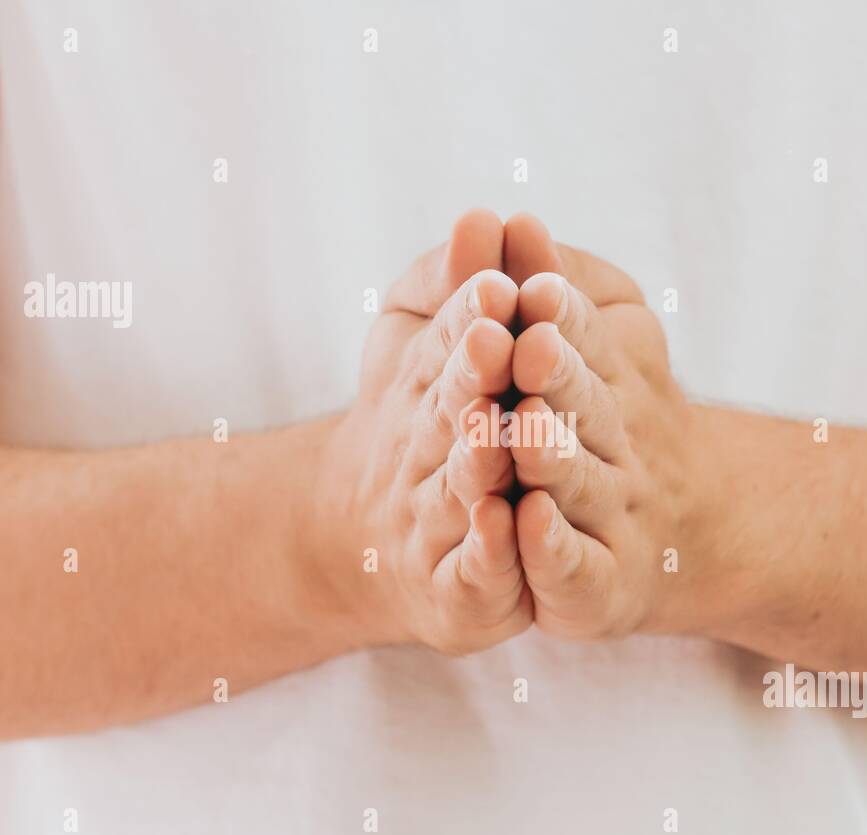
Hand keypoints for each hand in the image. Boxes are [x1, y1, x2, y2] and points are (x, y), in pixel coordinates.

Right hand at [318, 210, 531, 652]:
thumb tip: (484, 214)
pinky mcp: (455, 588)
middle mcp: (422, 452)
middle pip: (448, 411)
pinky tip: (504, 527)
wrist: (362, 543)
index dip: (469, 315)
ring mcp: (433, 523)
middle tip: (497, 338)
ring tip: (499, 430)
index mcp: (426, 391)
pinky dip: (485, 551)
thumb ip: (456, 287)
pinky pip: (471, 570)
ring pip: (458, 490)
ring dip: (477, 459)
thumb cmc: (416, 429)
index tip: (498, 282)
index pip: (447, 347)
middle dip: (471, 375)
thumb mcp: (422, 347)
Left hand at [500, 214, 710, 639]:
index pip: (586, 342)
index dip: (562, 315)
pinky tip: (528, 522)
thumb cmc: (617, 423)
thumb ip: (549, 284)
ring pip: (579, 485)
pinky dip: (553, 546)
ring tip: (523, 429)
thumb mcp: (596, 343)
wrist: (689, 531)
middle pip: (586, 408)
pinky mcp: (600, 583)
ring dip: (553, 457)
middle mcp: (620, 446)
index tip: (533, 284)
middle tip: (529, 343)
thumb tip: (508, 219)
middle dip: (558, 375)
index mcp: (613, 381)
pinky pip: (576, 566)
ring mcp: (616, 517)